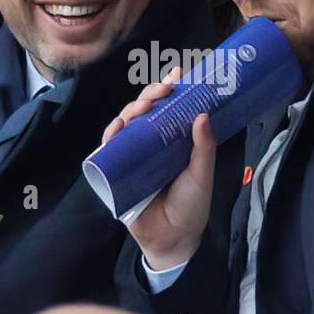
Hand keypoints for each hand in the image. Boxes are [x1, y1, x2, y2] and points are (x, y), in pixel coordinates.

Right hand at [101, 67, 216, 270]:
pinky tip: (118, 126)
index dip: (169, 89)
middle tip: (162, 90)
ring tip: (142, 106)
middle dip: (150, 95)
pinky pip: (109, 151)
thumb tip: (203, 115)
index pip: (168, 109)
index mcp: (172, 141)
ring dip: (131, 111)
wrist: (174, 239)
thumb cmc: (191, 206)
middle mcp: (150, 145)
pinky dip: (110, 136)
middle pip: (144, 112)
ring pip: (126, 125)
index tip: (177, 74)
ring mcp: (132, 157)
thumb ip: (204, 148)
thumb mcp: (202, 175)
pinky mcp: (116, 173)